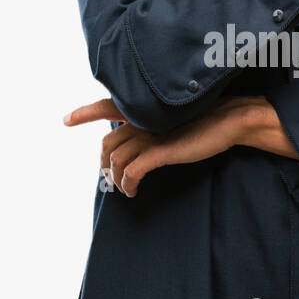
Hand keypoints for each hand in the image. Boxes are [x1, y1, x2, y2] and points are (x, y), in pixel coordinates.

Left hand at [63, 95, 265, 196]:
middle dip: (103, 163)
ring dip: (115, 178)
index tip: (66, 119)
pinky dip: (127, 184)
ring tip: (123, 188)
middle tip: (110, 177)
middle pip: (108, 142)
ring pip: (115, 159)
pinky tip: (132, 191)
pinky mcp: (160, 150)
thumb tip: (145, 142)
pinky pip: (131, 171)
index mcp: (146, 108)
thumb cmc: (209, 121)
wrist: (231, 119)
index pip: (107, 106)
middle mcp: (143, 118)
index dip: (85, 112)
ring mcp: (150, 134)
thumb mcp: (177, 121)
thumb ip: (157, 125)